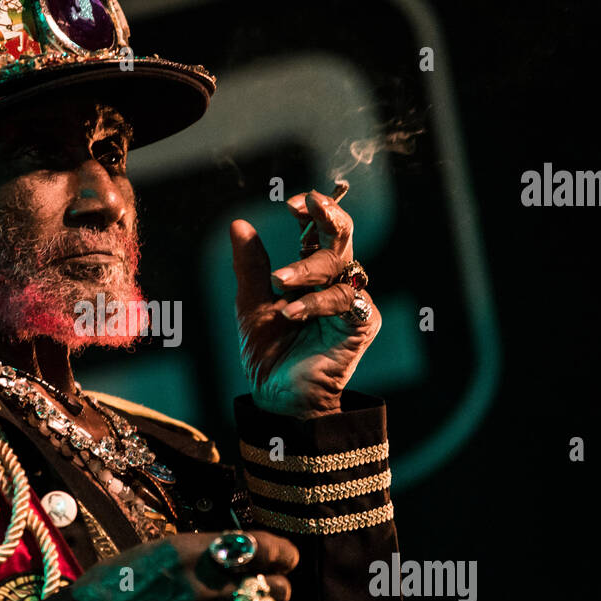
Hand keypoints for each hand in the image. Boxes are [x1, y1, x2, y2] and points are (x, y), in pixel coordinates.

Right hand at [69, 531, 298, 600]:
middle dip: (276, 586)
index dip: (282, 552)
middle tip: (270, 585)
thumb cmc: (113, 584)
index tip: (287, 556)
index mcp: (194, 552)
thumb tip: (233, 555)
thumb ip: (199, 553)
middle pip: (273, 588)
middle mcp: (208, 587)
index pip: (261, 548)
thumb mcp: (156, 551)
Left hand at [230, 188, 381, 418]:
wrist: (278, 397)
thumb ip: (251, 266)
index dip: (312, 211)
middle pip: (341, 238)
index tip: (292, 203)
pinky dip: (317, 303)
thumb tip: (238, 223)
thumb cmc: (268, 353)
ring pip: (341, 266)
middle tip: (308, 203)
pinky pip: (345, 300)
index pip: (319, 231)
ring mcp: (353, 302)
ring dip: (308, 270)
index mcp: (313, 274)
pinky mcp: (362, 324)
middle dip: (328, 216)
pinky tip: (292, 312)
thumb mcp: (251, 304)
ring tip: (279, 283)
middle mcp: (336, 282)